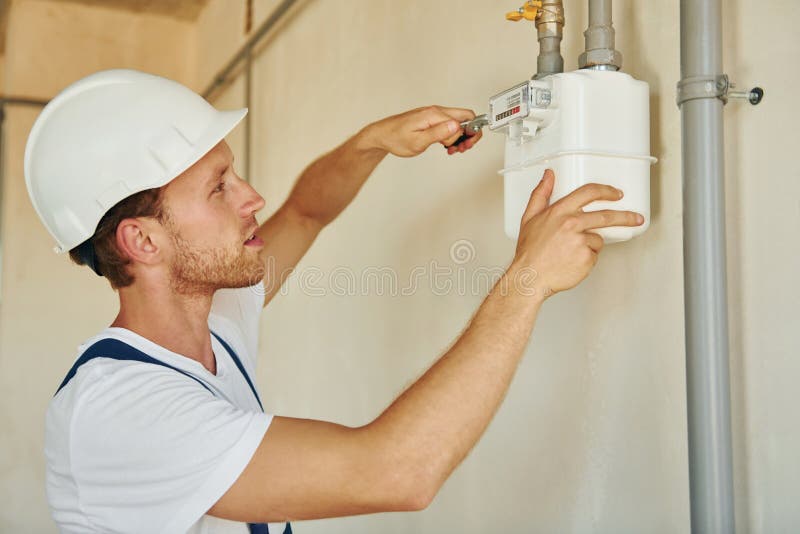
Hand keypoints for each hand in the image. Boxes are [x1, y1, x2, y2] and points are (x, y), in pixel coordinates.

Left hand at [365, 106, 482, 157]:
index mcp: (434, 115)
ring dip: (461, 136)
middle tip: (462, 148)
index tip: (459, 147)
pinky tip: (446, 146)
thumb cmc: (396, 138)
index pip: (463, 121)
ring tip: (453, 149)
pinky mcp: (431, 119)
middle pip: (465, 117)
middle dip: (469, 134)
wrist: (382, 135)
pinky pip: (449, 125)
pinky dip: (452, 136)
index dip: (465, 136)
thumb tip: (456, 127)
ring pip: (459, 122)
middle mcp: (436, 111)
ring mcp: (434, 115)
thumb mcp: (418, 141)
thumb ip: (438, 133)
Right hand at [511, 169, 644, 297]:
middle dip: (626, 216)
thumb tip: (548, 176)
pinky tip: (573, 260)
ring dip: (591, 244)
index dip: (607, 191)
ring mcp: (581, 242)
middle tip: (635, 218)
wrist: (530, 276)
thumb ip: (541, 193)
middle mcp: (572, 224)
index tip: (617, 194)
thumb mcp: (530, 217)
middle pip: (606, 216)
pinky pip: (594, 255)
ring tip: (572, 252)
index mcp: (560, 211)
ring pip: (598, 239)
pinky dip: (587, 258)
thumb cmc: (530, 251)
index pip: (589, 192)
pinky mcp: (587, 258)